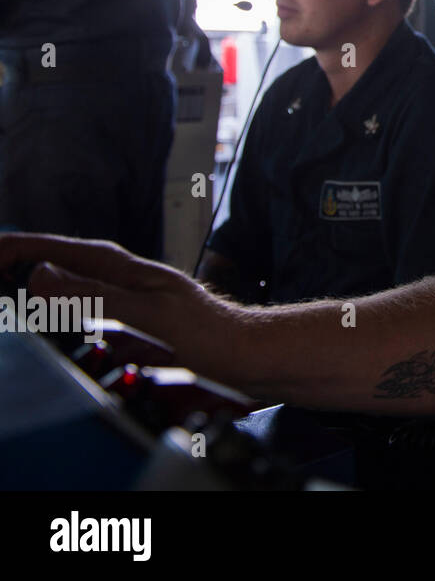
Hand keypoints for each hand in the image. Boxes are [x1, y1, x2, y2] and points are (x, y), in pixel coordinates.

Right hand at [0, 233, 242, 385]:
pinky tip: (48, 317)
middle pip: (50, 261)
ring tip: (6, 285)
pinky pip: (78, 306)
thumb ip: (92, 296)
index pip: (47, 247)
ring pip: (62, 283)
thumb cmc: (207, 334)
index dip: (9, 251)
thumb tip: (39, 275)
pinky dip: (54, 308)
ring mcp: (122, 293)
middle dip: (13, 265)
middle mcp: (117, 274)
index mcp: (116, 265)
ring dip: (32, 284)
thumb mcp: (143, 315)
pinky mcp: (128, 315)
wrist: (244, 355)